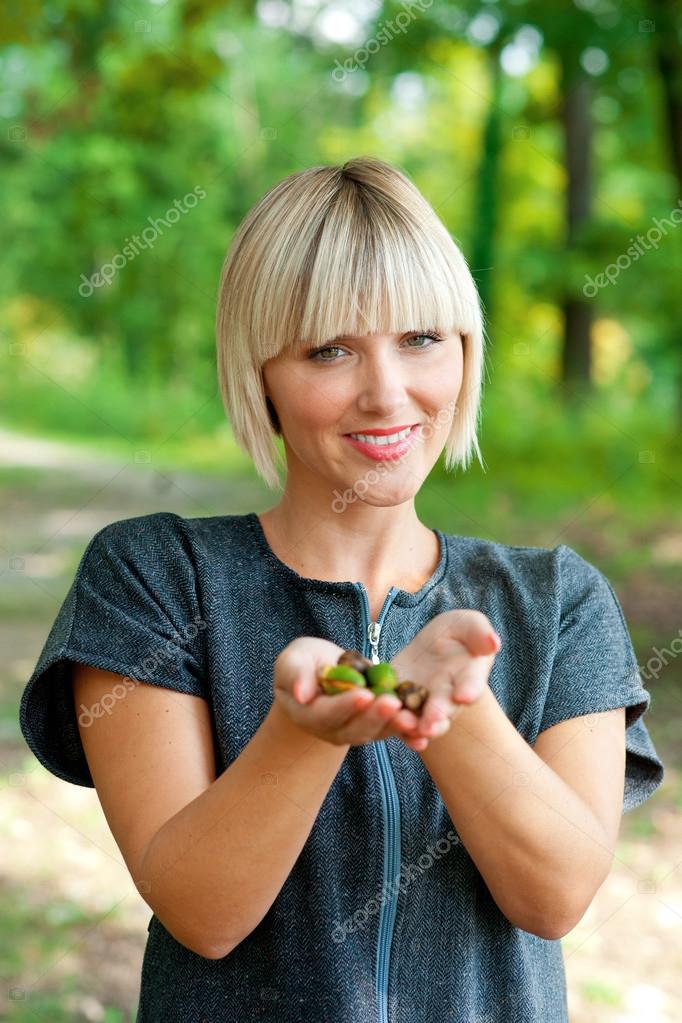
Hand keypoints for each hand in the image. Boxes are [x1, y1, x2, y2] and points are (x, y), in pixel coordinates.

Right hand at [273, 637, 433, 750]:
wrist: (322, 673)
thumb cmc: (304, 662)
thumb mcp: (293, 659)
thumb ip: (294, 673)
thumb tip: (300, 694)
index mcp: (308, 715)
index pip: (326, 714)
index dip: (345, 706)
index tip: (363, 694)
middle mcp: (332, 730)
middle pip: (354, 729)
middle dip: (375, 716)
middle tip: (393, 702)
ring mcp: (355, 731)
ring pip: (375, 732)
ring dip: (394, 726)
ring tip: (411, 716)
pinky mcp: (376, 726)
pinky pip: (391, 730)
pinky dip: (407, 732)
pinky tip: (422, 732)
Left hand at [390, 610, 500, 740]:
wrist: (432, 648)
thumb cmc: (457, 635)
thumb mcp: (467, 624)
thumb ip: (479, 632)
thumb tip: (493, 642)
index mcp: (468, 677)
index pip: (471, 684)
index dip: (469, 690)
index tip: (464, 696)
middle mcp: (448, 698)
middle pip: (444, 711)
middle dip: (437, 717)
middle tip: (429, 724)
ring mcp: (423, 705)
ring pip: (421, 722)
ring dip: (413, 726)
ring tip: (406, 726)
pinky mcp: (400, 705)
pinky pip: (398, 721)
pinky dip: (395, 728)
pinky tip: (391, 728)